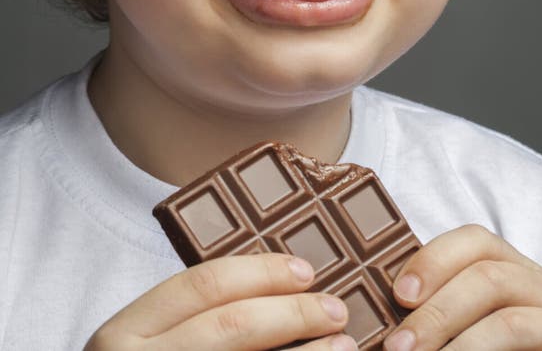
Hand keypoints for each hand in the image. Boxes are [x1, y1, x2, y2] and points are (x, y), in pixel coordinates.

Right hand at [84, 252, 357, 349]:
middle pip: (230, 326)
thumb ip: (193, 318)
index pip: (203, 285)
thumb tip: (280, 283)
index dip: (261, 272)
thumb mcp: (150, 344)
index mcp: (124, 332)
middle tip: (336, 309)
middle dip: (293, 313)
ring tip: (345, 346)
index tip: (306, 270)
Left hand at [383, 224, 541, 349]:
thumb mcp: (469, 336)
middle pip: (485, 268)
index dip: (433, 259)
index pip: (475, 241)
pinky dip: (478, 348)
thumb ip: (444, 319)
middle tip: (397, 344)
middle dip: (434, 306)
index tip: (397, 293)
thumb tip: (391, 322)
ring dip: (450, 328)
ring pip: (501, 298)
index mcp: (516, 274)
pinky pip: (522, 330)